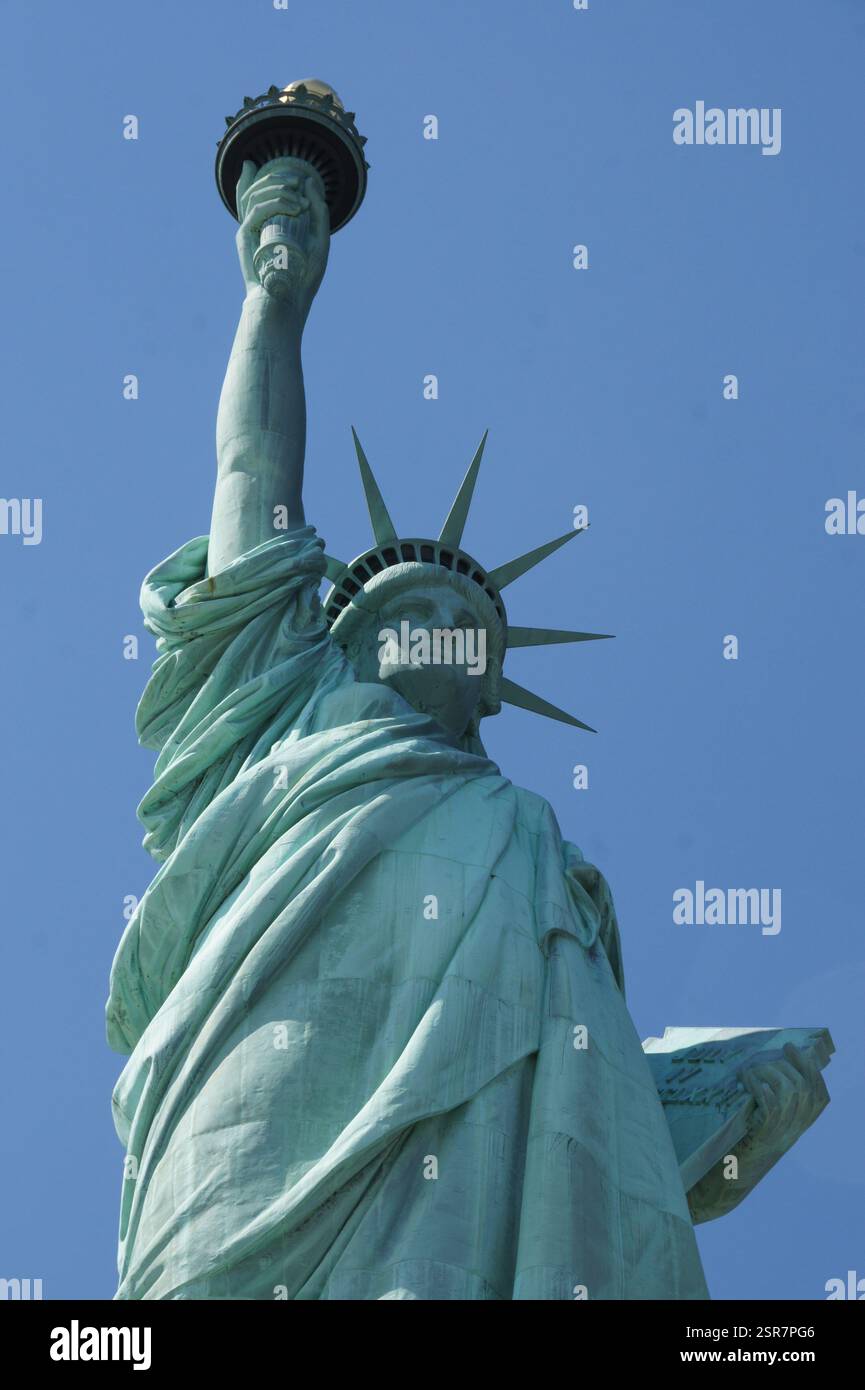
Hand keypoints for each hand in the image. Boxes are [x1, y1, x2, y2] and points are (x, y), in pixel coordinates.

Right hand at [235, 157, 330, 317]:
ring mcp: (247, 231)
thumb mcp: (318, 241)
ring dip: (277, 189)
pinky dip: (274, 202)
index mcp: (267, 226)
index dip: (273, 177)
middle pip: (256, 188)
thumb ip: (318, 213)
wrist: (289, 303)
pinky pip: (255, 210)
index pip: (260, 192)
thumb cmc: (303, 279)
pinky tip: (293, 206)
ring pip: (254, 194)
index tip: (300, 181)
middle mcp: (254, 226)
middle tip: (298, 182)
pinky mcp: (244, 237)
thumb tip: (310, 181)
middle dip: (277, 178)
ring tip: (299, 199)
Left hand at [738, 1042, 828, 1162]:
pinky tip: (748, 1083)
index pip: (819, 1093)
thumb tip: (777, 1061)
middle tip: (759, 1060)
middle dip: (781, 1065)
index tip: (790, 1048)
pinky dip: (760, 1088)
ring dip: (766, 1073)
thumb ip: (781, 1095)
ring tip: (748, 1072)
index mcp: (803, 1122)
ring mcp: (783, 1131)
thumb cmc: (752, 1134)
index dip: (807, 1067)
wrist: (736, 1166)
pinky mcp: (765, 1133)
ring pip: (788, 1091)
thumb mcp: (773, 1116)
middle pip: (802, 1086)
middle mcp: (798, 1127)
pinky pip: (770, 1104)